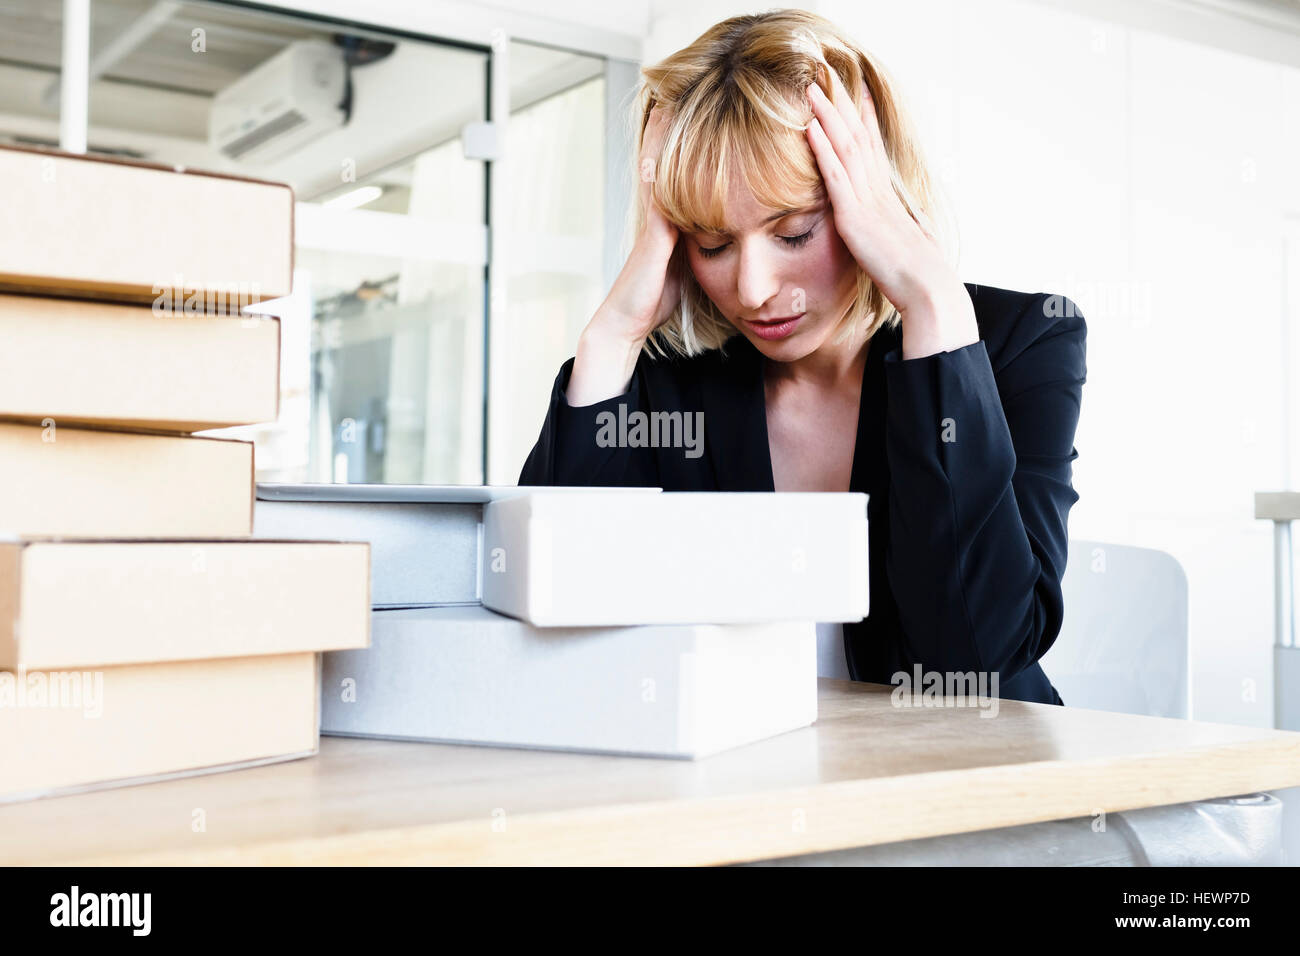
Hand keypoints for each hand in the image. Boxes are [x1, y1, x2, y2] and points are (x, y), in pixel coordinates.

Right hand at [591, 105, 682, 345]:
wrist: (629, 320)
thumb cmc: (657, 300)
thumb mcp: (687, 266)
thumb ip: (700, 245)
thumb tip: (724, 235)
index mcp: (672, 219)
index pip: (683, 172)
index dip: (689, 143)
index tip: (700, 113)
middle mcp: (660, 213)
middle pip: (668, 160)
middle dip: (672, 128)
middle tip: (678, 90)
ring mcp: (654, 221)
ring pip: (659, 168)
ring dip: (662, 136)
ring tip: (669, 101)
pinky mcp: (653, 233)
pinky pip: (658, 191)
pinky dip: (659, 165)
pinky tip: (662, 144)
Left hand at [805, 69, 976, 358]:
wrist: (928, 290)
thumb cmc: (919, 277)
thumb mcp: (904, 247)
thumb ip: (895, 232)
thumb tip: (897, 232)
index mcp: (889, 197)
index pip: (873, 149)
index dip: (863, 119)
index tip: (856, 93)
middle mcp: (879, 191)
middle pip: (857, 137)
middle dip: (842, 105)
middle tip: (828, 74)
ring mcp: (868, 201)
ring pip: (846, 147)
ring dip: (828, 116)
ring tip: (812, 88)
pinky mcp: (855, 217)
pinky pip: (836, 175)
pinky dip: (823, 149)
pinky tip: (811, 127)